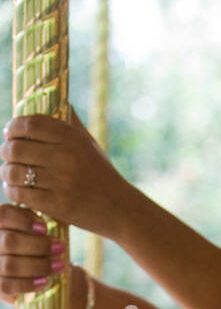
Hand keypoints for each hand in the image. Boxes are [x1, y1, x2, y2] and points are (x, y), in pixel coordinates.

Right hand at [0, 203, 67, 305]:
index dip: (24, 220)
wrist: (34, 275)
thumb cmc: (36, 245)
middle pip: (10, 241)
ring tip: (60, 265)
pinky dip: (28, 284)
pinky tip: (44, 282)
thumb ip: (35, 221)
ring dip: (39, 265)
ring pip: (11, 265)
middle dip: (39, 245)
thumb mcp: (34, 229)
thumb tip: (42, 225)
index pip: (4, 215)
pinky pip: (8, 286)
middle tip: (60, 248)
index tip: (45, 228)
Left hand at [1, 108, 128, 239]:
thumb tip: (60, 99)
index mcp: (72, 138)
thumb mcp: (89, 144)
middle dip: (5, 152)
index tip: (10, 133)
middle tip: (7, 157)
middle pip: (16, 148)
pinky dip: (13, 192)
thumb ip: (71, 122)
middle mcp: (66, 157)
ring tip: (9, 175)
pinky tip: (16, 190)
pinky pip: (21, 194)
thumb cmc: (102, 174)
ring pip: (15, 172)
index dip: (13, 127)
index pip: (30, 124)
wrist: (121, 209)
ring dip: (6, 173)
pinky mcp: (58, 205)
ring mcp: (61, 182)